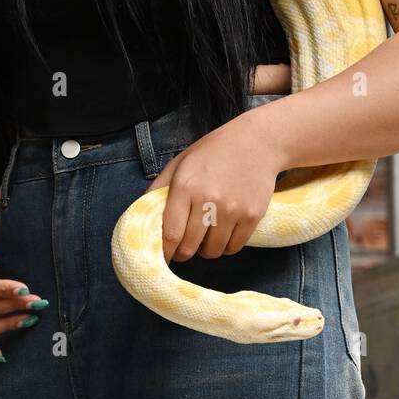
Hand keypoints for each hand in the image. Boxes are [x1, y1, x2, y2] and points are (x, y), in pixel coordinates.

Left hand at [145, 113, 284, 263]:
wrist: (257, 142)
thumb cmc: (214, 152)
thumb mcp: (180, 163)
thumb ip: (158, 189)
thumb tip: (141, 216)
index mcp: (185, 186)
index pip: (170, 234)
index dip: (164, 252)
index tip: (163, 257)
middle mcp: (208, 199)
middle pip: (190, 247)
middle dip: (183, 252)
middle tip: (184, 247)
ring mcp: (233, 209)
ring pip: (213, 251)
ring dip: (206, 249)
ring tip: (206, 235)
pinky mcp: (252, 216)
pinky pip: (234, 247)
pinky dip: (226, 246)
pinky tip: (224, 233)